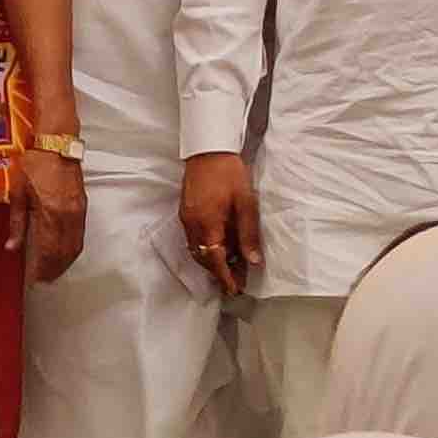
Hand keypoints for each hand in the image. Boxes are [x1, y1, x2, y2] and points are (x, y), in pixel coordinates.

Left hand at [7, 149, 85, 282]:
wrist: (56, 144)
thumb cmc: (33, 164)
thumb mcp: (18, 191)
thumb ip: (16, 222)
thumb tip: (12, 247)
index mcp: (49, 213)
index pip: (47, 250)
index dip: (41, 268)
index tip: (34, 280)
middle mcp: (67, 216)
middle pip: (63, 253)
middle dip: (54, 270)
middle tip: (43, 280)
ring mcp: (78, 212)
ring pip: (74, 247)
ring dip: (64, 263)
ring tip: (53, 272)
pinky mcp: (83, 207)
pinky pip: (80, 236)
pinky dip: (72, 250)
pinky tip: (64, 255)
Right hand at [180, 151, 261, 295]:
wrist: (209, 148)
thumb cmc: (229, 173)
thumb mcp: (246, 203)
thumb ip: (248, 234)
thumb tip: (252, 261)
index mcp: (207, 223)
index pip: (214, 260)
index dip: (225, 277)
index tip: (235, 290)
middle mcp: (192, 224)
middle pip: (203, 258)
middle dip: (218, 272)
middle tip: (237, 280)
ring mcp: (186, 217)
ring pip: (196, 249)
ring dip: (211, 260)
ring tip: (231, 264)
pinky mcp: (185, 210)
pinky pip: (193, 238)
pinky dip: (205, 247)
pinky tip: (219, 244)